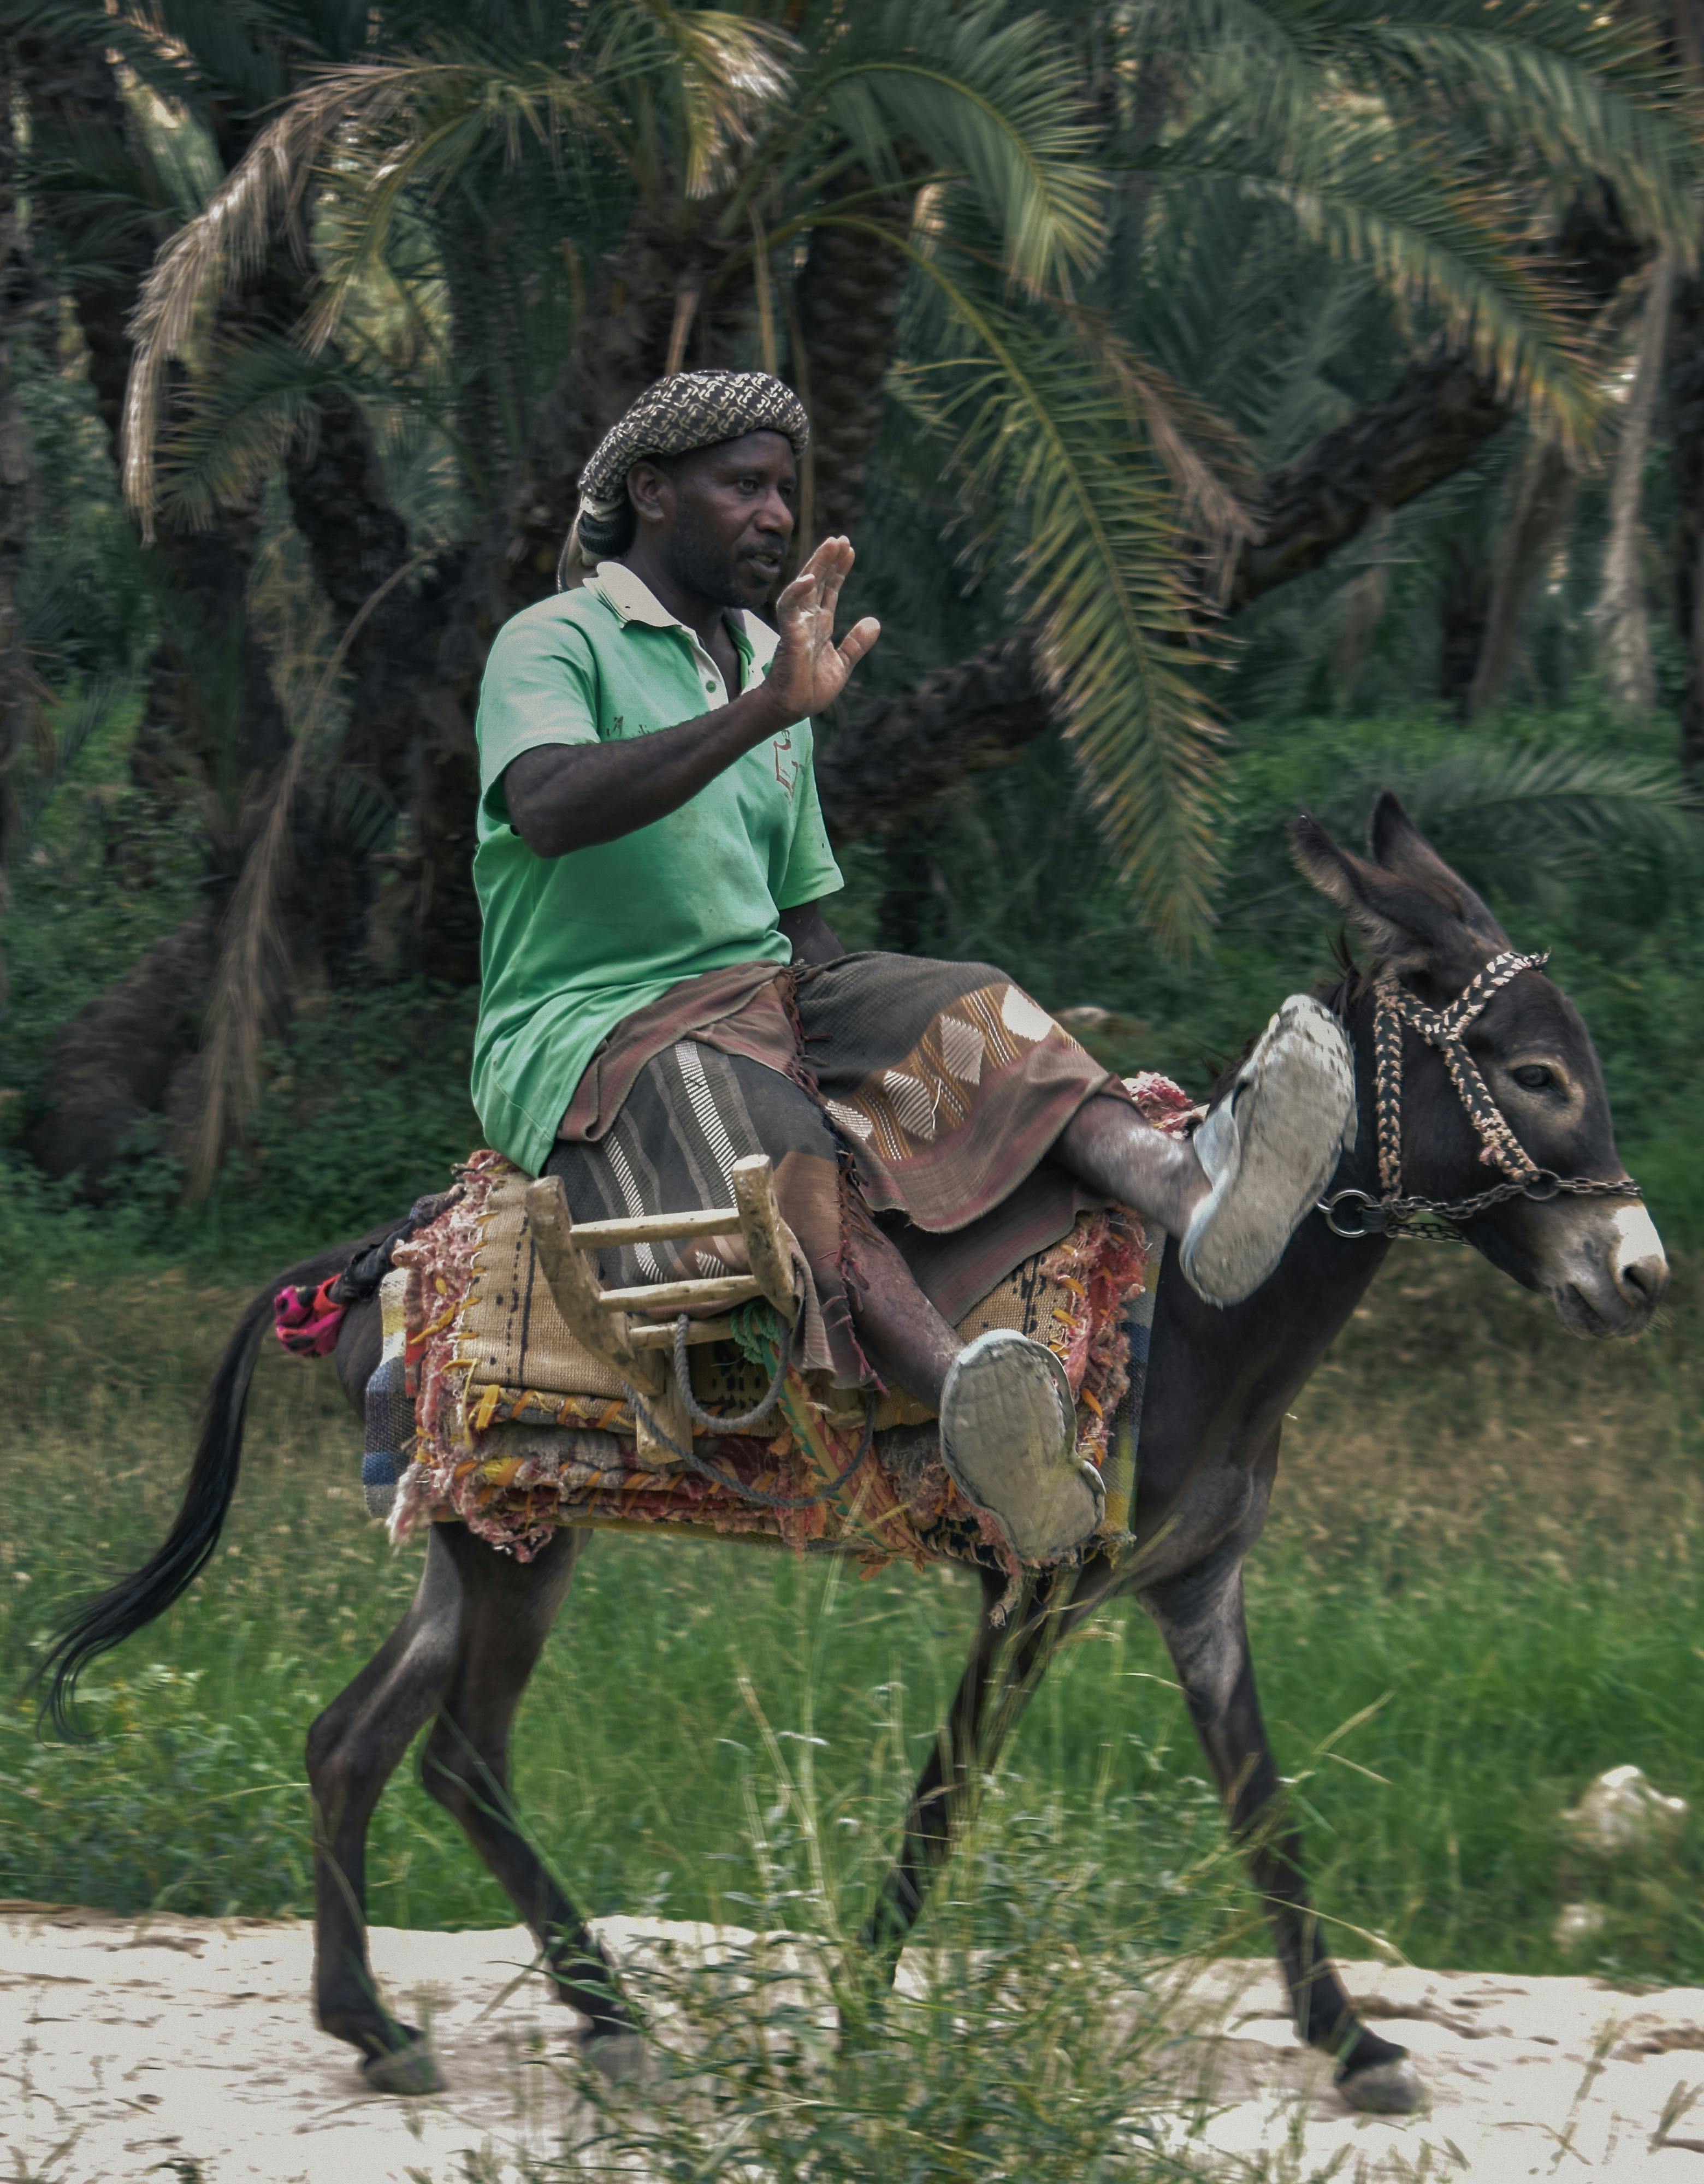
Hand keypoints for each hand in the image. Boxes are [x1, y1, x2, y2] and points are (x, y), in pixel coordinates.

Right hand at [764, 537, 879, 722]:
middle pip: (818, 582)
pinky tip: (808, 579)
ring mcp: (797, 625)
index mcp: (820, 624)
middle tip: (841, 539)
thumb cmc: (811, 688)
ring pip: (805, 587)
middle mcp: (807, 619)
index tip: (849, 550)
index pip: (829, 590)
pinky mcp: (789, 635)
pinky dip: (797, 593)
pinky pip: (789, 609)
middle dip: (828, 560)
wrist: (794, 708)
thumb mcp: (842, 663)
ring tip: (831, 545)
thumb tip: (874, 622)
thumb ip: (856, 643)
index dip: (838, 570)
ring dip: (816, 565)